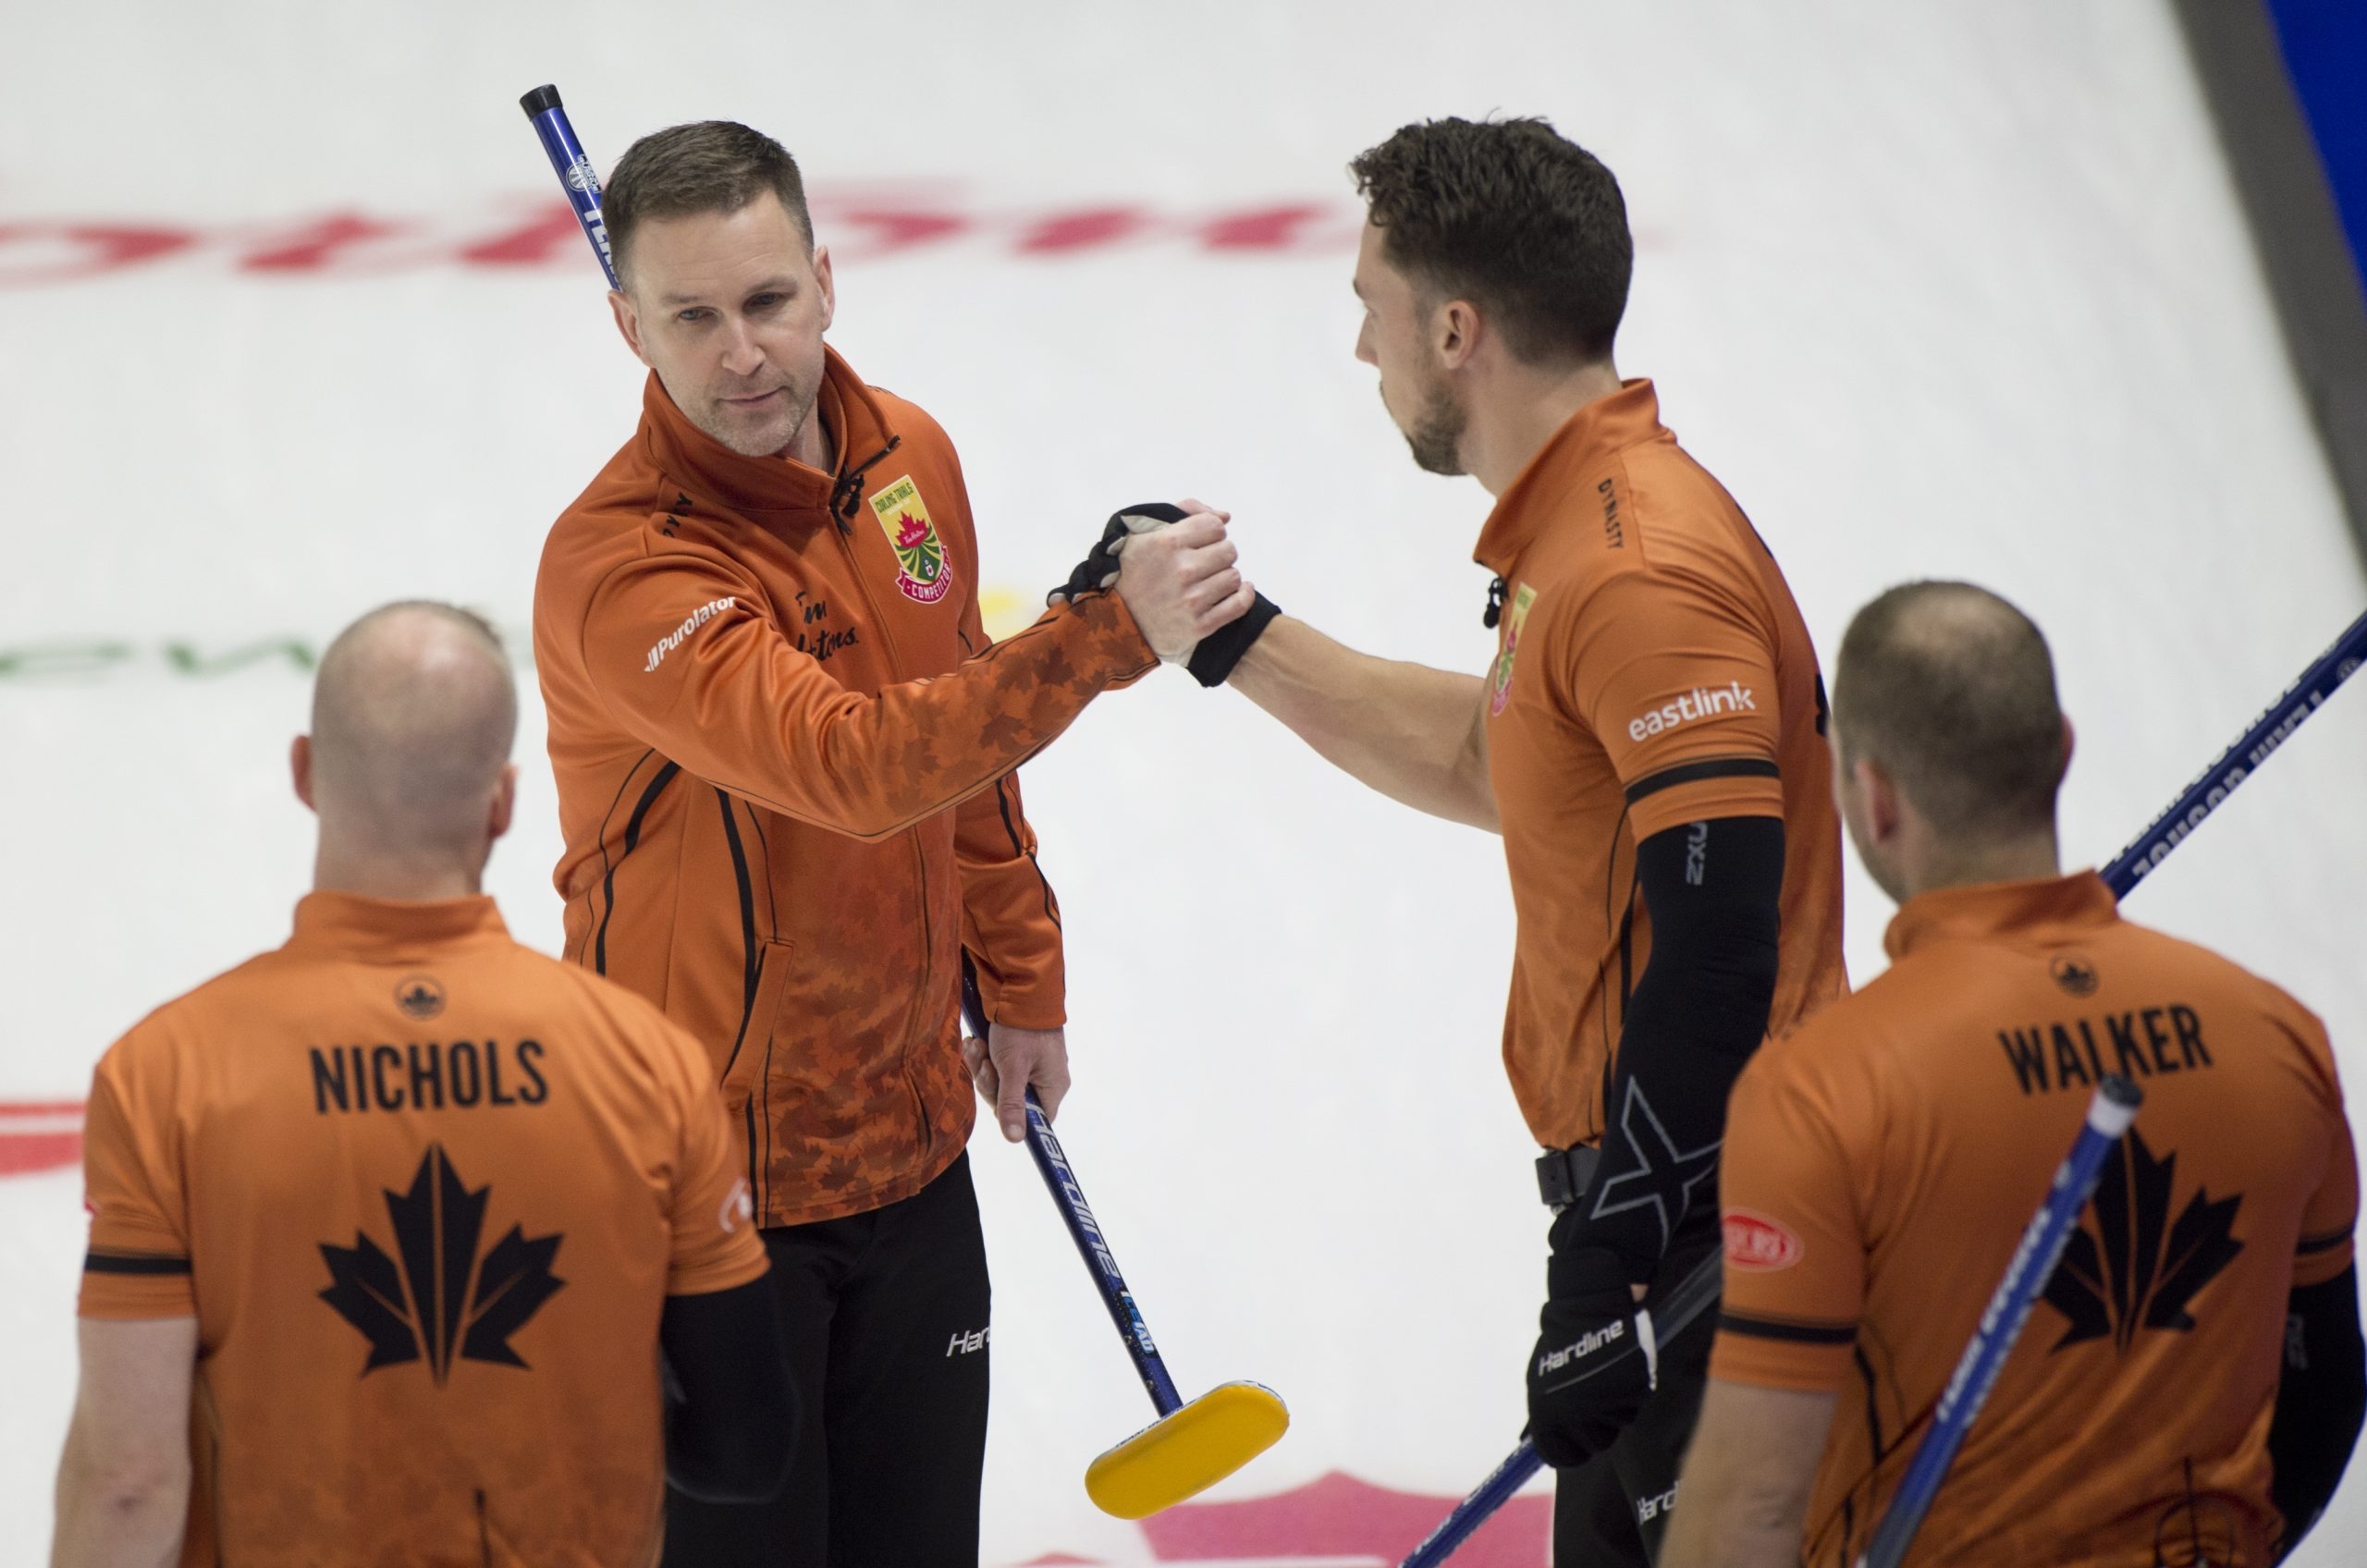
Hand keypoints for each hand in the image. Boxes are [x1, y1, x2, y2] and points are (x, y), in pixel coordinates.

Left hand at [960, 1021, 1069, 1142]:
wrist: (1018, 987)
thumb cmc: (1021, 1030)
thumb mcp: (1012, 1069)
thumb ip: (1012, 1104)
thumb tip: (1016, 1140)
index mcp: (1053, 1086)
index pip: (1035, 1119)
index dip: (1011, 1113)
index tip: (996, 1096)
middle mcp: (1045, 1078)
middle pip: (1011, 1100)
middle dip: (990, 1081)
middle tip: (983, 1063)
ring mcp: (1033, 1064)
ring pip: (1000, 1081)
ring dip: (983, 1065)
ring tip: (976, 1046)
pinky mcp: (1019, 1051)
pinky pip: (998, 1064)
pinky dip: (984, 1055)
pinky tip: (975, 1042)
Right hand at [1112, 505, 1256, 663]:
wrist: (1112, 622)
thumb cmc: (1130, 573)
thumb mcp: (1142, 533)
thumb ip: (1184, 511)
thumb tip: (1225, 516)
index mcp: (1167, 543)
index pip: (1215, 526)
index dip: (1211, 532)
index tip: (1201, 543)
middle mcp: (1181, 570)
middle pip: (1229, 551)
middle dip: (1219, 555)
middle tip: (1205, 564)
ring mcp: (1191, 600)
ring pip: (1234, 577)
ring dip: (1225, 577)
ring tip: (1209, 581)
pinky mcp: (1199, 626)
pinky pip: (1239, 605)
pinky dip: (1243, 596)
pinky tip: (1238, 591)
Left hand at [1526, 1246, 1658, 1467]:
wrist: (1590, 1308)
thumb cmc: (1562, 1343)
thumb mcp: (1543, 1380)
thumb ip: (1549, 1415)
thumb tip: (1552, 1442)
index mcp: (1547, 1414)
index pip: (1558, 1455)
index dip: (1568, 1452)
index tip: (1575, 1445)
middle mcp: (1575, 1416)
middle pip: (1594, 1445)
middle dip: (1596, 1428)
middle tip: (1595, 1403)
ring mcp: (1607, 1405)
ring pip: (1617, 1426)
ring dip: (1613, 1409)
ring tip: (1605, 1381)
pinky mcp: (1633, 1393)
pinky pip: (1634, 1406)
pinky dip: (1629, 1393)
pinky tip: (1619, 1371)